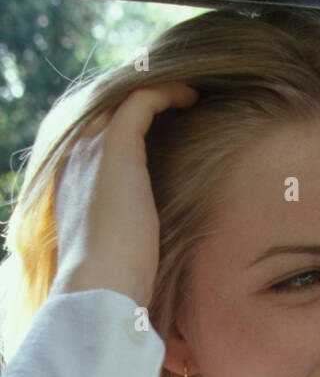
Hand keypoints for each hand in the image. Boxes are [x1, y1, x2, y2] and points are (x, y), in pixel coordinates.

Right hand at [50, 82, 199, 308]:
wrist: (100, 288)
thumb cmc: (114, 284)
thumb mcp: (118, 252)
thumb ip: (129, 236)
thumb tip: (160, 259)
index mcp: (70, 180)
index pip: (95, 133)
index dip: (126, 121)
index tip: (159, 122)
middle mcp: (74, 156)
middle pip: (105, 106)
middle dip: (138, 95)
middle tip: (173, 94)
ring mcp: (91, 148)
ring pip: (121, 95)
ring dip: (154, 88)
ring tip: (186, 91)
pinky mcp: (116, 147)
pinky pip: (142, 100)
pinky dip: (167, 92)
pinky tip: (191, 97)